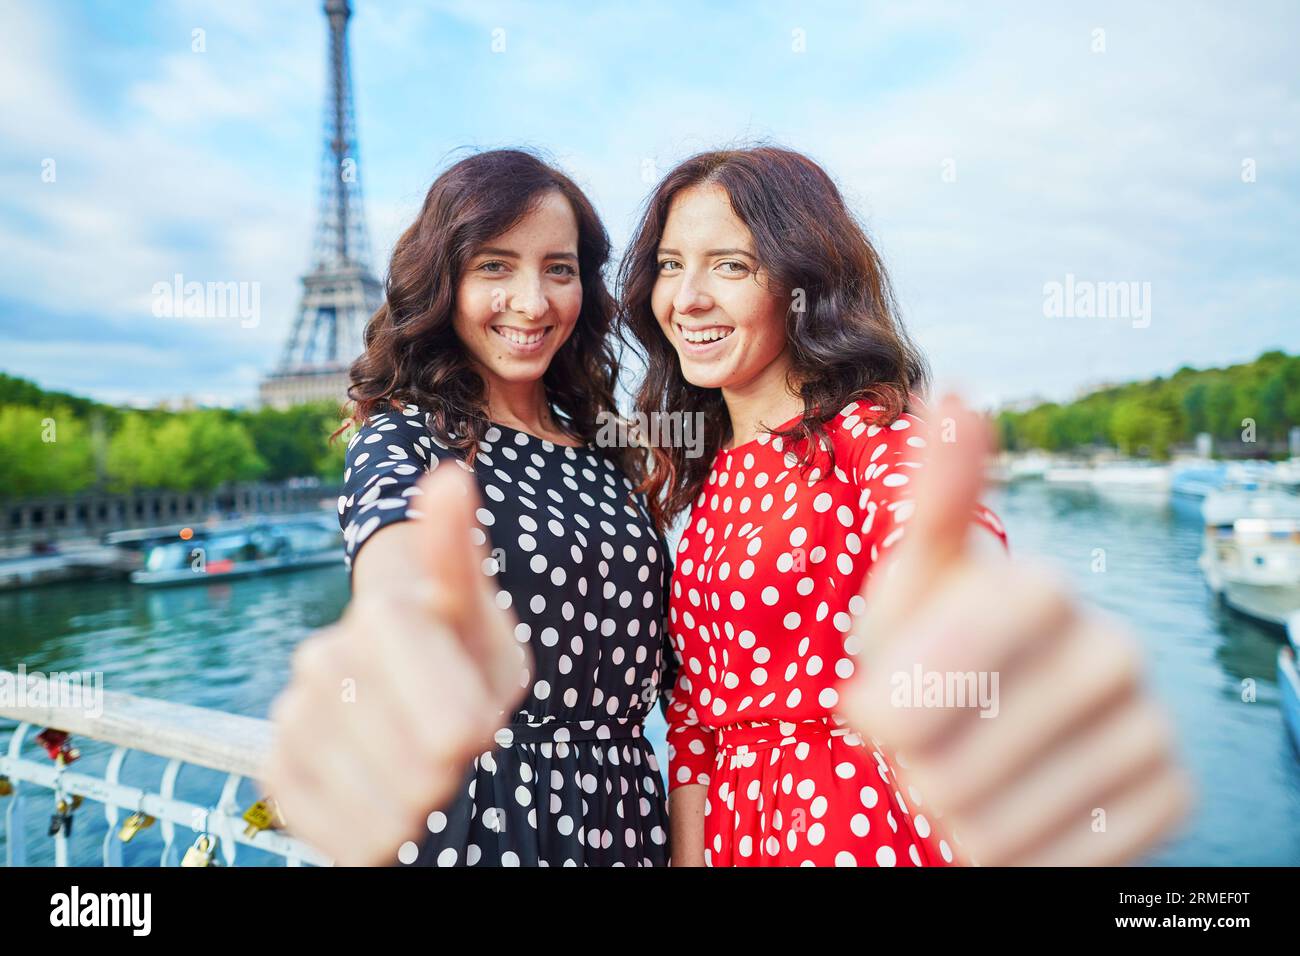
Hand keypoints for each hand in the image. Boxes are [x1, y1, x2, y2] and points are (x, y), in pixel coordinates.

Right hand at [258, 464, 528, 865]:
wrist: (411, 690)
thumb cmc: (462, 652)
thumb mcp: (483, 616)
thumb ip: (459, 557)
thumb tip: (450, 476)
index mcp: (387, 614)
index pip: (448, 723)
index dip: (468, 730)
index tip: (478, 726)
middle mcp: (325, 657)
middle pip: (423, 769)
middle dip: (453, 768)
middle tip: (451, 740)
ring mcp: (295, 713)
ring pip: (384, 815)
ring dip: (419, 805)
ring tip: (420, 764)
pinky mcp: (277, 768)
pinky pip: (338, 836)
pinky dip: (377, 833)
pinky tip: (385, 794)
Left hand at [837, 395, 1191, 865]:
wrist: (994, 738)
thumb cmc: (935, 652)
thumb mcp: (914, 579)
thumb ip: (934, 497)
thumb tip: (959, 393)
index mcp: (1042, 587)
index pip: (938, 669)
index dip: (890, 703)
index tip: (873, 708)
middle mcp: (1118, 649)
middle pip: (949, 759)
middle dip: (911, 766)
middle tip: (926, 744)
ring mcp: (1153, 727)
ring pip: (986, 825)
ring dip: (949, 817)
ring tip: (962, 778)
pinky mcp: (1170, 800)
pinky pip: (1043, 865)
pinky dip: (1006, 856)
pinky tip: (1013, 814)